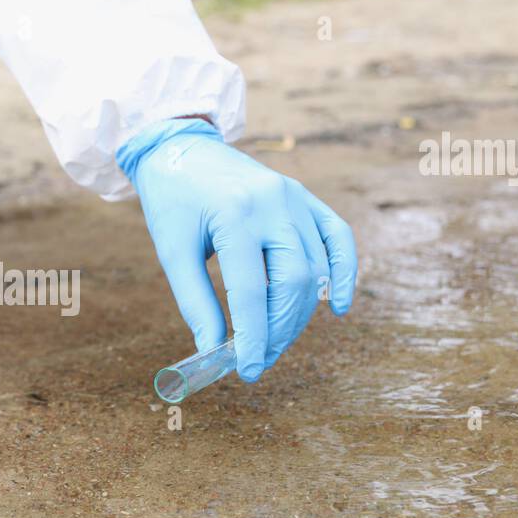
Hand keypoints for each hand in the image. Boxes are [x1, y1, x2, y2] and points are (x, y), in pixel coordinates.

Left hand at [117, 118, 356, 381]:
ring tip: (277, 342)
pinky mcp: (305, 196)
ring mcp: (295, 197)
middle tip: (260, 360)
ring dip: (301, 314)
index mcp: (234, 214)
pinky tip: (339, 308)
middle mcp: (272, 203)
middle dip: (279, 330)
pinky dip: (345, 273)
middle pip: (293, 283)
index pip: (251, 291)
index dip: (253, 336)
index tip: (247, 369)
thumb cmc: (172, 201)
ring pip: (316, 268)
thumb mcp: (173, 251)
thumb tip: (213, 350)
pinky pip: (338, 237)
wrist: (181, 148)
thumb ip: (195, 302)